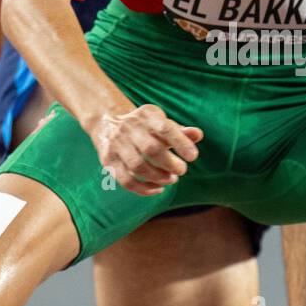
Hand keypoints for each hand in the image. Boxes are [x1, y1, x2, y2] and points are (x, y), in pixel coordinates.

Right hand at [88, 104, 202, 195]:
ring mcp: (117, 146)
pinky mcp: (109, 162)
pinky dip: (144, 189)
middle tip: (182, 170)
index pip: (165, 128)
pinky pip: (126, 181)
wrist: (107, 122)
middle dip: (170, 164)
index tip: (193, 157)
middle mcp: (129, 129)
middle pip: (151, 149)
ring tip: (171, 179)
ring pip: (138, 167)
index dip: (181, 143)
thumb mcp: (160, 122)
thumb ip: (180, 131)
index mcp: (147, 117)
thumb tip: (198, 135)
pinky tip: (158, 189)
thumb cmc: (144, 125)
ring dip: (159, 178)